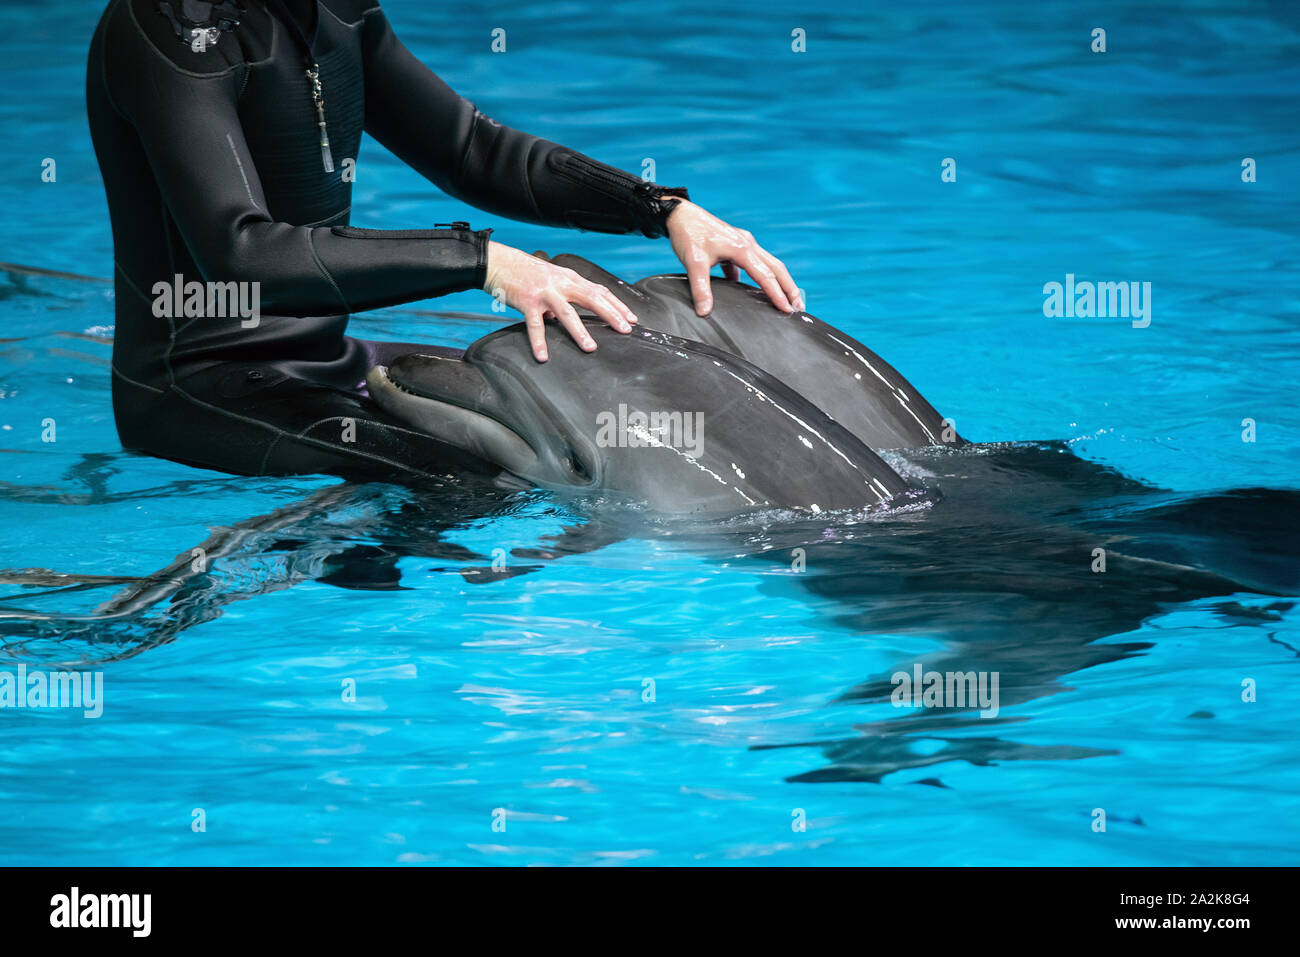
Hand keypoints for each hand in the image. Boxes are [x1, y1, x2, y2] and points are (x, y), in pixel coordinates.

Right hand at [483, 241, 637, 361]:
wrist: (499, 262)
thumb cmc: (526, 273)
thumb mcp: (551, 280)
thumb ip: (563, 298)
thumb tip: (565, 321)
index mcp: (570, 279)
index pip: (600, 291)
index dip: (617, 305)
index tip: (632, 318)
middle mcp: (561, 284)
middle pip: (592, 299)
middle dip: (611, 314)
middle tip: (625, 330)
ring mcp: (545, 293)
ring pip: (567, 313)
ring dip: (580, 331)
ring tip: (590, 347)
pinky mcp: (528, 301)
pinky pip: (535, 325)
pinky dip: (539, 342)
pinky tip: (543, 356)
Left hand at [664, 200, 803, 315]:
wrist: (680, 214)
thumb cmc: (688, 234)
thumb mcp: (693, 263)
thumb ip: (700, 288)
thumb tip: (704, 312)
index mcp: (742, 248)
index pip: (766, 275)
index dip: (777, 294)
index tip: (787, 310)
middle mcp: (748, 244)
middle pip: (776, 268)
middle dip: (789, 288)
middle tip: (798, 307)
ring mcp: (743, 243)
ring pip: (767, 264)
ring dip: (777, 281)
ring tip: (785, 299)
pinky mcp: (735, 245)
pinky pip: (752, 263)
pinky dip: (758, 276)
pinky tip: (752, 291)